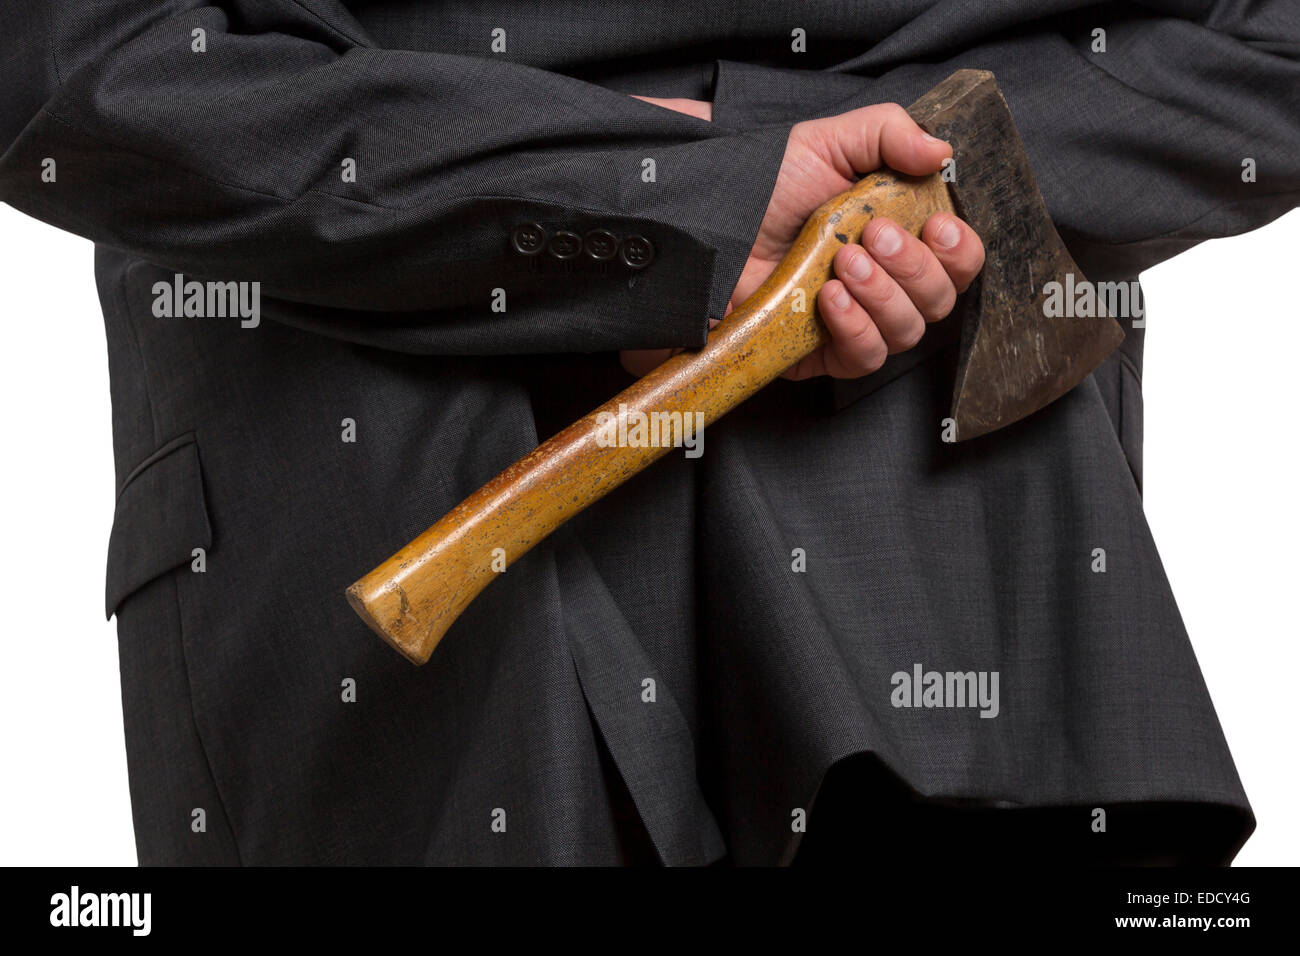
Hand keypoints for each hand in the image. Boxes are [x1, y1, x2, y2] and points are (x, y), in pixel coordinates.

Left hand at [621, 100, 984, 378]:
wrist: (708, 221)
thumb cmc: (767, 184)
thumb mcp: (830, 141)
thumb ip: (892, 133)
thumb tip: (943, 152)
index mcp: (900, 236)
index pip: (959, 261)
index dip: (959, 251)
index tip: (937, 227)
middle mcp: (884, 282)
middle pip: (940, 300)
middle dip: (913, 267)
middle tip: (871, 235)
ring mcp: (854, 321)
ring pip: (907, 332)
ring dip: (883, 295)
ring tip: (841, 262)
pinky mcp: (821, 353)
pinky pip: (865, 360)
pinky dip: (857, 330)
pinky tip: (830, 300)